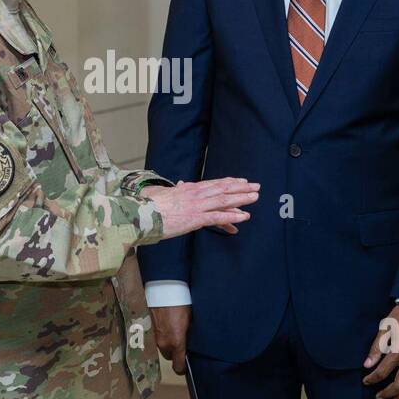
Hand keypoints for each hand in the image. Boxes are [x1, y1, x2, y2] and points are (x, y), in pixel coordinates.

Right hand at [142, 177, 258, 238]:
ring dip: (241, 198)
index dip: (229, 181)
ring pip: (224, 200)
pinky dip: (232, 216)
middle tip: (255, 187)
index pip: (214, 183)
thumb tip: (180, 184)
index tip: (241, 180)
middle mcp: (196, 194)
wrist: (142, 213)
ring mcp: (197, 206)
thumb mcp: (165, 194)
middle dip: (241, 188)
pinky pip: (218, 217)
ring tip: (255, 197)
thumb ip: (175, 190)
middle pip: (223, 189)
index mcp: (189, 189)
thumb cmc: (151, 206)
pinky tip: (244, 216)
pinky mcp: (195, 218)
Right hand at [151, 305, 190, 374]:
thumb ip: (188, 334)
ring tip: (171, 330)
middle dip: (173, 351)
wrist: (164, 288)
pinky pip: (153, 336)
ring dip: (165, 342)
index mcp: (177, 342)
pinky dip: (158, 333)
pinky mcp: (146, 328)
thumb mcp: (190, 320)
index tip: (184, 367)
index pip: (178, 365)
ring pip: (160, 346)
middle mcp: (163, 342)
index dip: (182, 368)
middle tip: (179, 341)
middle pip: (168, 356)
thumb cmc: (180, 302)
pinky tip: (163, 324)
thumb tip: (189, 341)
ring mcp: (153, 336)